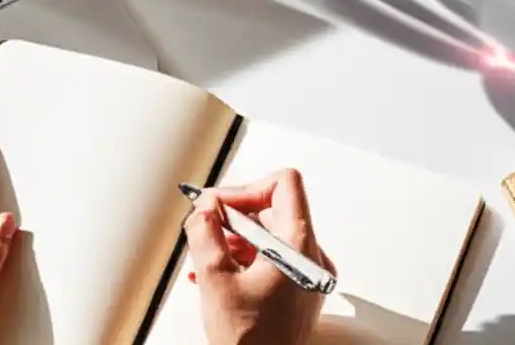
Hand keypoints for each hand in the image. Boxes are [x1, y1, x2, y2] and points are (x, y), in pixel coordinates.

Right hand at [184, 169, 335, 344]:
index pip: (284, 185)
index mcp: (299, 248)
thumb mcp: (216, 280)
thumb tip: (203, 208)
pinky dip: (243, 257)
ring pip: (269, 235)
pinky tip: (215, 271)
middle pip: (273, 209)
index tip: (219, 205)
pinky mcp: (297, 291)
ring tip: (207, 254)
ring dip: (233, 238)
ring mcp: (306, 276)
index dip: (246, 189)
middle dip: (232, 216)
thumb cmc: (251, 342)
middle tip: (204, 224)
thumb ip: (205, 233)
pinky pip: (271, 258)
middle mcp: (311, 258)